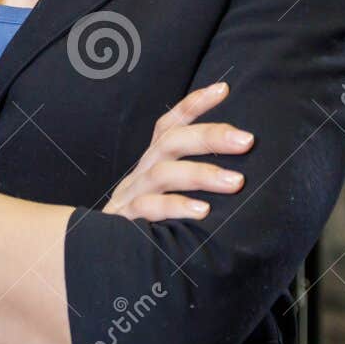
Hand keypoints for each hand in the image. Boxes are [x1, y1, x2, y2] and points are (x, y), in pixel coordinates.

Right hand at [103, 81, 254, 220]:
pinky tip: (202, 211)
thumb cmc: (146, 225)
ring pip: (163, 173)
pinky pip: (149, 208)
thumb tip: (242, 176)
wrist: (98, 254)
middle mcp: (142, 172)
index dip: (193, 105)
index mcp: (153, 163)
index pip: (170, 126)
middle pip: (171, 142)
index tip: (222, 89)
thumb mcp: (165, 197)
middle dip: (209, 136)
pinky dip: (175, 207)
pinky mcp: (126, 219)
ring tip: (235, 182)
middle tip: (246, 140)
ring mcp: (132, 195)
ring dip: (201, 174)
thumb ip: (191, 184)